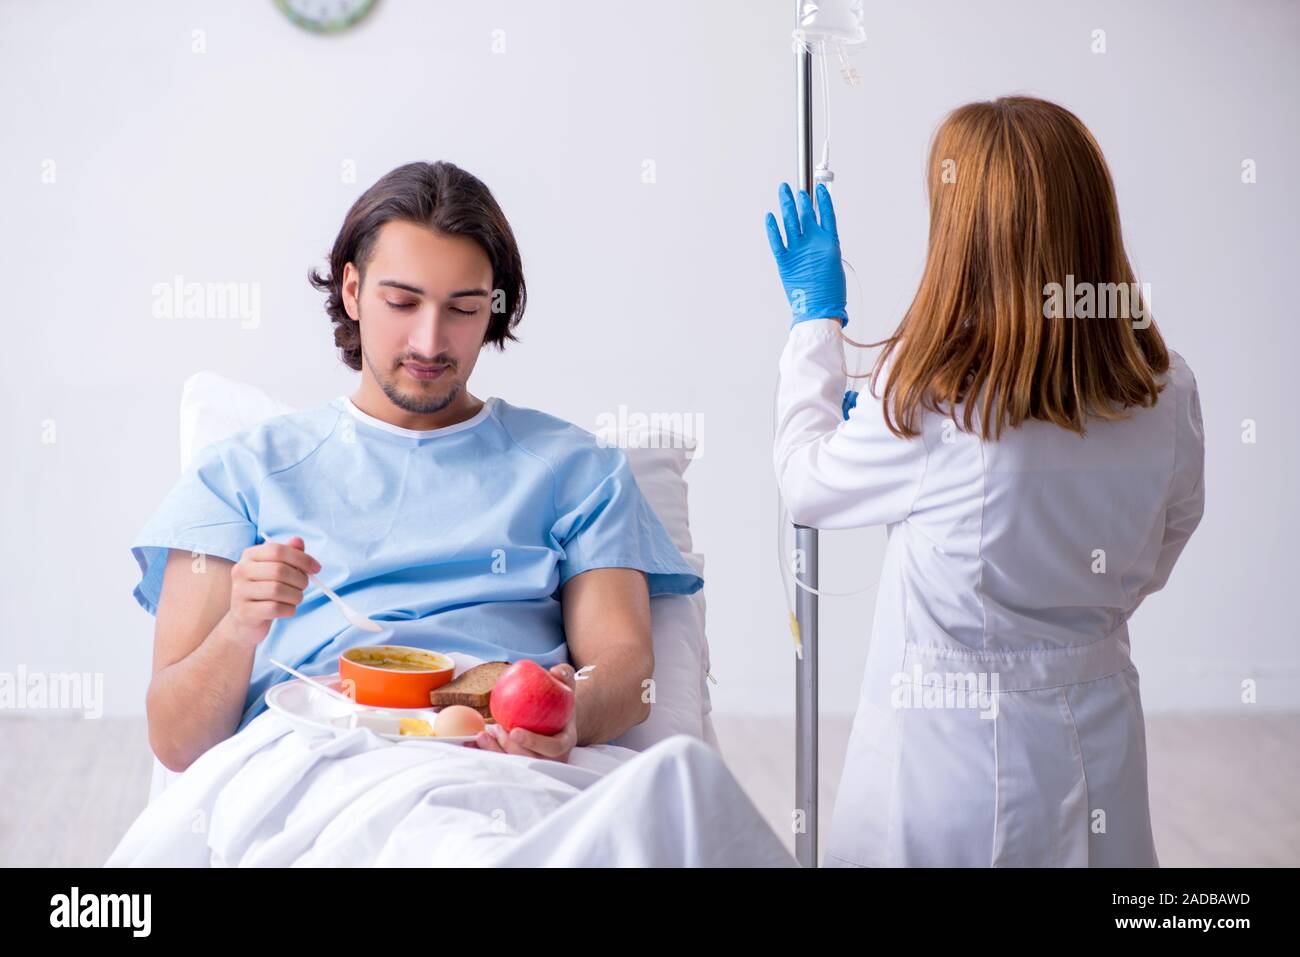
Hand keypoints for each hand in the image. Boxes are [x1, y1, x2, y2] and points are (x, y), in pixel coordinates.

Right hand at [225, 535, 320, 648]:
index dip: (302, 558)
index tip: (316, 568)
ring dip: (296, 596)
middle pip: (279, 570)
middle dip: (300, 579)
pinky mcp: (244, 611)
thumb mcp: (277, 569)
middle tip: (304, 586)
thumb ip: (289, 553)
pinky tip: (287, 609)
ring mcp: (240, 591)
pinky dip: (288, 609)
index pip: (278, 550)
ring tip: (296, 598)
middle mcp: (241, 571)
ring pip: (277, 590)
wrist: (246, 619)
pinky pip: (275, 608)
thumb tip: (298, 541)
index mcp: (250, 555)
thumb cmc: (266, 589)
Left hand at [467, 664, 577, 762]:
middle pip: (530, 759)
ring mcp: (535, 762)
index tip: (515, 732)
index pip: (553, 748)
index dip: (534, 743)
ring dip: (496, 751)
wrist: (556, 717)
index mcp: (564, 742)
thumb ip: (564, 676)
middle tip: (496, 728)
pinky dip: (486, 753)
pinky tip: (472, 743)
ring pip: (515, 764)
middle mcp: (551, 758)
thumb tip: (555, 672)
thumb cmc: (561, 700)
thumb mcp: (566, 686)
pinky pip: (502, 762)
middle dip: (509, 747)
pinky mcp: (519, 763)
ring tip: (483, 735)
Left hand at [765, 182, 846, 327]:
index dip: (823, 199)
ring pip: (790, 221)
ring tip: (783, 191)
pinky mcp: (784, 260)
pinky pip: (776, 239)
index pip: (827, 214)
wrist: (820, 309)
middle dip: (800, 199)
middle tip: (795, 190)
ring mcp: (798, 250)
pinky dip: (772, 226)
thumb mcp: (834, 263)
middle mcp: (814, 243)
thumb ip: (824, 247)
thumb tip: (816, 237)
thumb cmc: (830, 291)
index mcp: (830, 243)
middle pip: (805, 213)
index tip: (818, 188)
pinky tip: (770, 216)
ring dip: (786, 204)